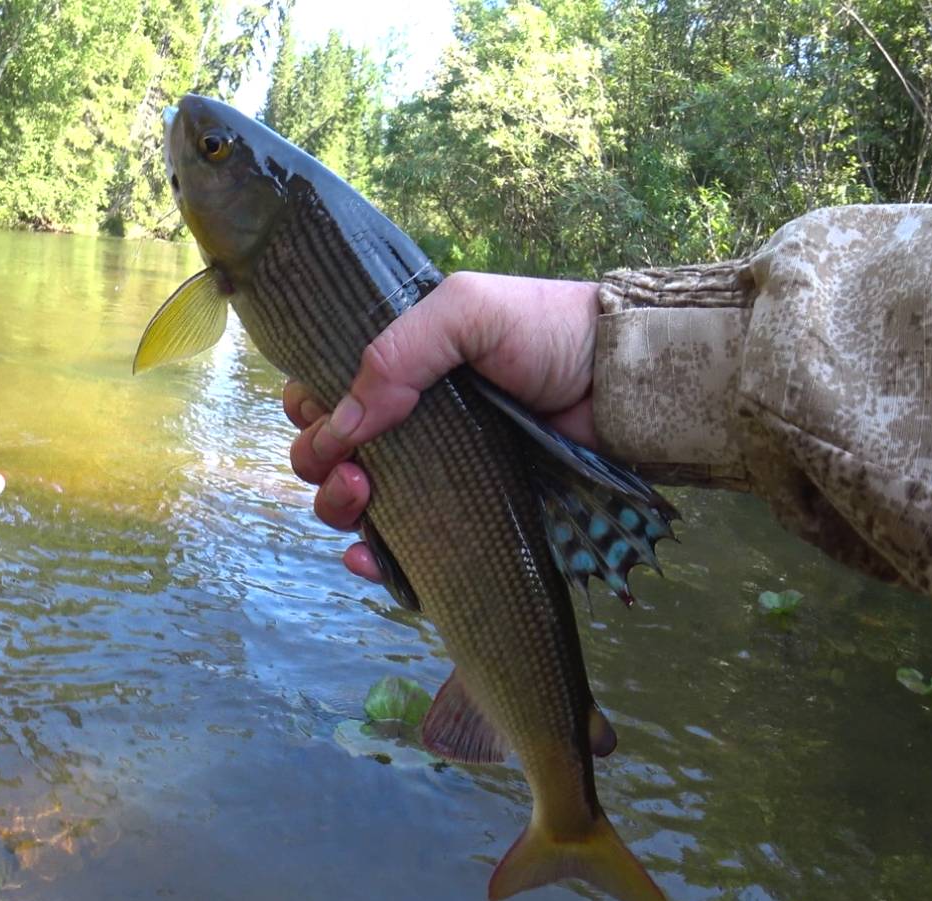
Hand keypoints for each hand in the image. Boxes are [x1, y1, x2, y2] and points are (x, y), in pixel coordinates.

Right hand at [284, 271, 599, 581]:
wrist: (622, 383)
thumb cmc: (548, 331)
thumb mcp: (467, 310)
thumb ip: (398, 352)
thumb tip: (340, 424)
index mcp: (401, 366)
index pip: (327, 393)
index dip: (309, 413)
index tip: (320, 422)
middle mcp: (410, 421)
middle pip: (331, 454)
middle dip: (320, 466)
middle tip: (355, 470)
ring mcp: (437, 471)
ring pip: (359, 504)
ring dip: (340, 508)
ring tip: (364, 499)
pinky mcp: (467, 515)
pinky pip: (405, 548)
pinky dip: (373, 559)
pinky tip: (368, 558)